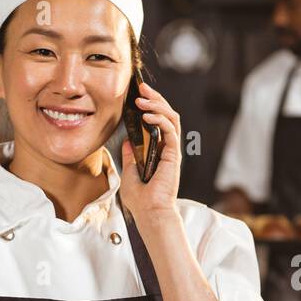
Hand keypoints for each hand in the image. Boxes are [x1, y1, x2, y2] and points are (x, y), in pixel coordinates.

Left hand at [119, 80, 182, 220]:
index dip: (150, 106)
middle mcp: (167, 149)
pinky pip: (171, 130)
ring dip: (157, 105)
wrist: (149, 213)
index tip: (137, 95)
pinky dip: (160, 120)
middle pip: (167, 115)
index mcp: (158, 152)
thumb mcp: (129, 173)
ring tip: (142, 99)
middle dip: (155, 98)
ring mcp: (172, 151)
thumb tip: (127, 141)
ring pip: (172, 118)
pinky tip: (147, 116)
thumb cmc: (141, 200)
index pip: (158, 122)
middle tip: (142, 87)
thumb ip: (130, 156)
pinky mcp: (173, 155)